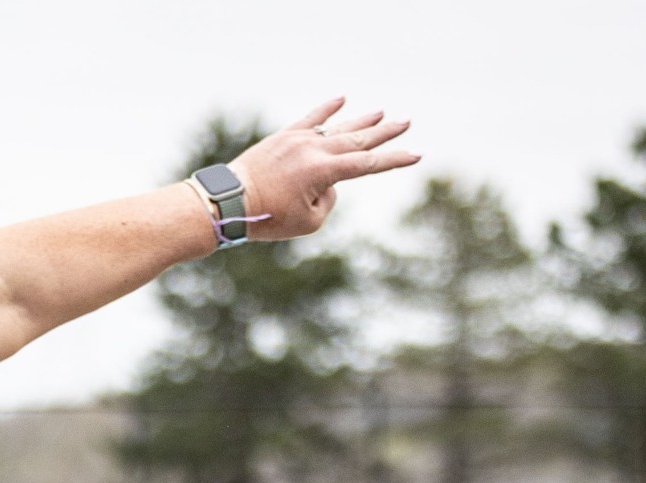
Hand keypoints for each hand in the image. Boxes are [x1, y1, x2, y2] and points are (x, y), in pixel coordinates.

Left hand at [227, 96, 419, 242]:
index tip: (417, 155)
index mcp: (323, 171)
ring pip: (337, 128)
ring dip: (361, 121)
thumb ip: (327, 198)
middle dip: (384, 133)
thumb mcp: (308, 220)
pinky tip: (341, 98)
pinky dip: (325, 109)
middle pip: (357, 140)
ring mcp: (298, 140)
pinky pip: (308, 120)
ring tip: (381, 112)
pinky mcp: (283, 137)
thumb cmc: (267, 218)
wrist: (229, 201)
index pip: (368, 165)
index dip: (394, 160)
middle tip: (406, 122)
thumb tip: (327, 181)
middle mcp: (314, 150)